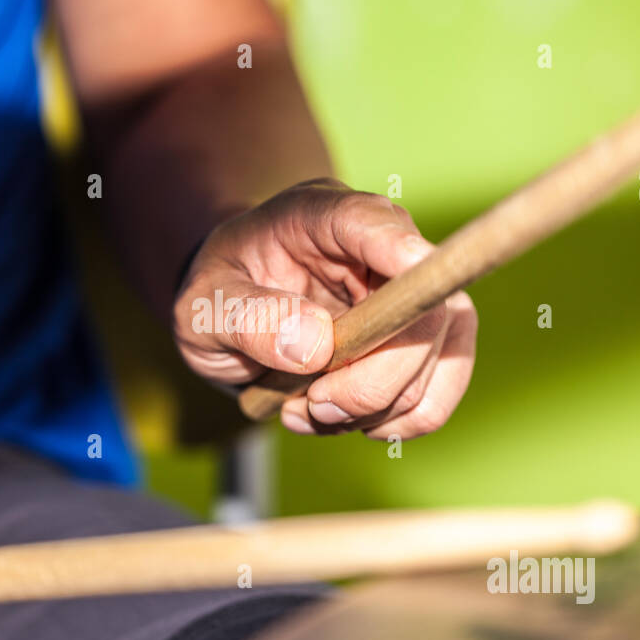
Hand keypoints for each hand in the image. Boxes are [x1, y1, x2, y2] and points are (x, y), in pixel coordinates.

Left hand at [174, 179, 477, 438]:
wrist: (229, 316)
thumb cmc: (217, 297)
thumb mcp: (203, 307)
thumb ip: (248, 318)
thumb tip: (317, 344)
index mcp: (320, 216)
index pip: (375, 223)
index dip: (401, 256)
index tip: (401, 303)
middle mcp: (379, 247)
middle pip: (426, 311)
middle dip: (374, 381)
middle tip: (315, 405)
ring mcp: (408, 296)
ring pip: (437, 359)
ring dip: (374, 408)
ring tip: (307, 411)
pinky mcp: (420, 343)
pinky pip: (434, 395)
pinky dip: (392, 423)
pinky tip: (337, 418)